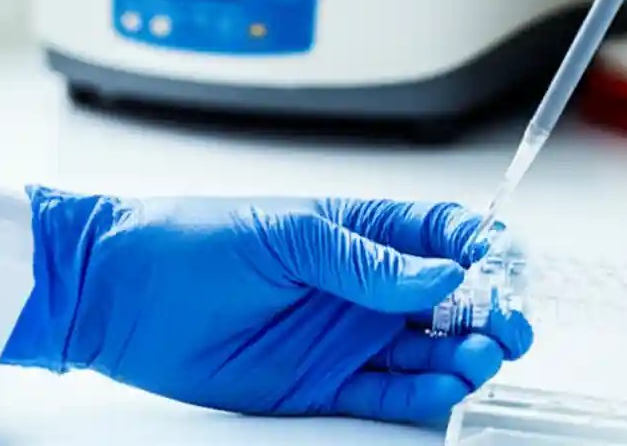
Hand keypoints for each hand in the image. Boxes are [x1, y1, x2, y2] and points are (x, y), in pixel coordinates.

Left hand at [1, 188, 533, 424]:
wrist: (119, 295)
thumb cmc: (193, 242)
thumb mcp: (291, 236)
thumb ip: (369, 262)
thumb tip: (441, 276)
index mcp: (365, 232)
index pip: (446, 236)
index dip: (484, 250)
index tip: (505, 269)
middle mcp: (367, 287)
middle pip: (453, 302)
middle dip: (490, 312)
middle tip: (508, 327)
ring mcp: (349, 337)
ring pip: (429, 351)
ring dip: (463, 356)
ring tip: (478, 360)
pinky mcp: (325, 385)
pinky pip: (389, 394)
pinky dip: (422, 395)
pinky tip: (445, 388)